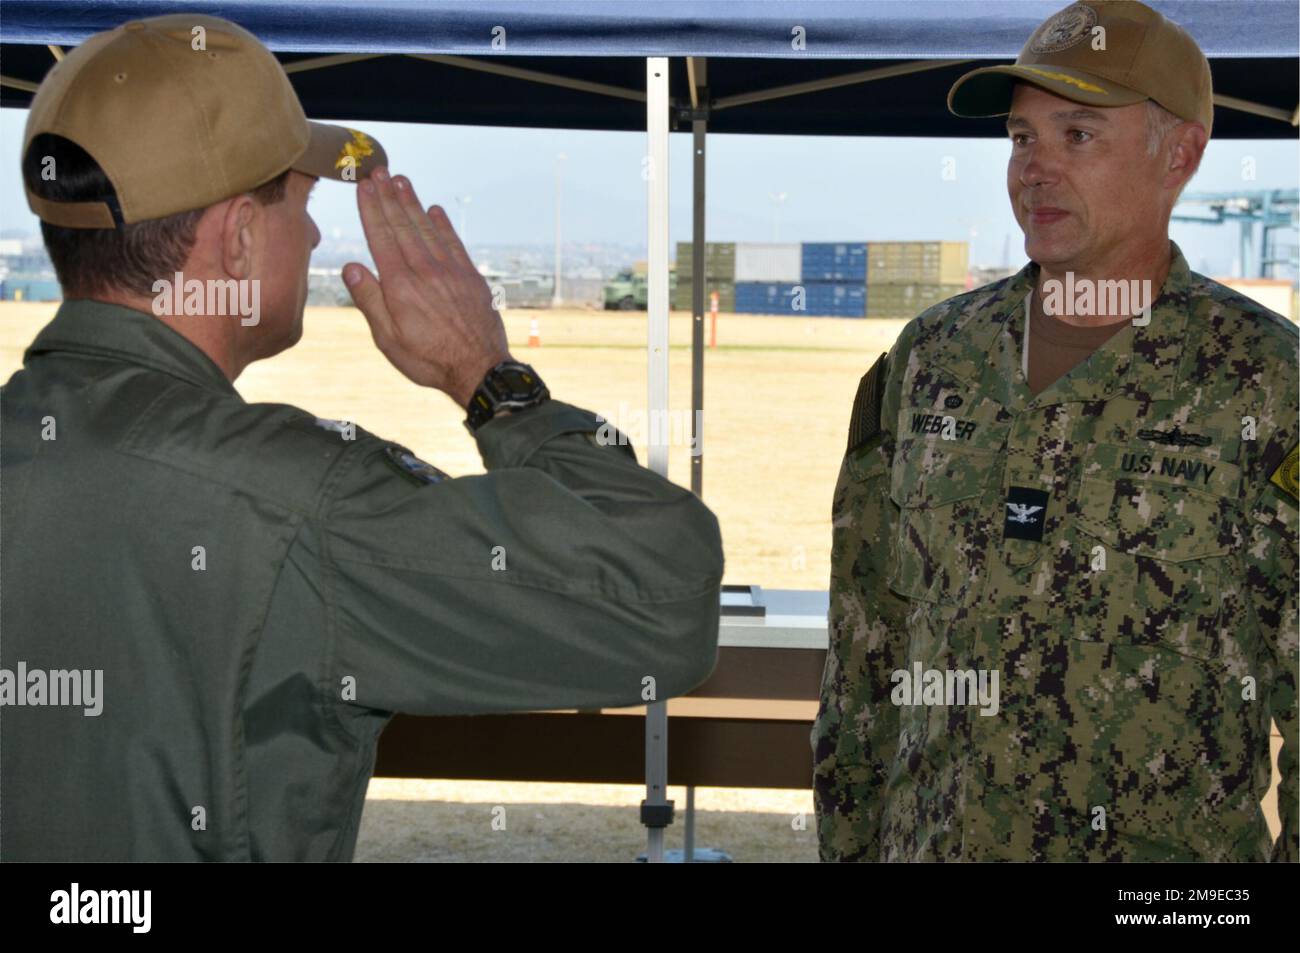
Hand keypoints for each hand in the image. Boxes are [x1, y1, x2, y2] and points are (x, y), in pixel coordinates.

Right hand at [343, 167, 509, 406]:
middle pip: (403, 225)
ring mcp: (450, 271)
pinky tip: (435, 210)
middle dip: (389, 196)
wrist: (479, 369)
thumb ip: (370, 301)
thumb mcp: (389, 339)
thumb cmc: (429, 360)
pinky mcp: (470, 277)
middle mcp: (425, 271)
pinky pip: (453, 243)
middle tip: (379, 171)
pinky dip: (443, 224)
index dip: (371, 209)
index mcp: (400, 285)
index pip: (381, 237)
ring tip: (401, 180)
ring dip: (413, 202)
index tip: (363, 186)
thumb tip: (350, 268)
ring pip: (427, 228)